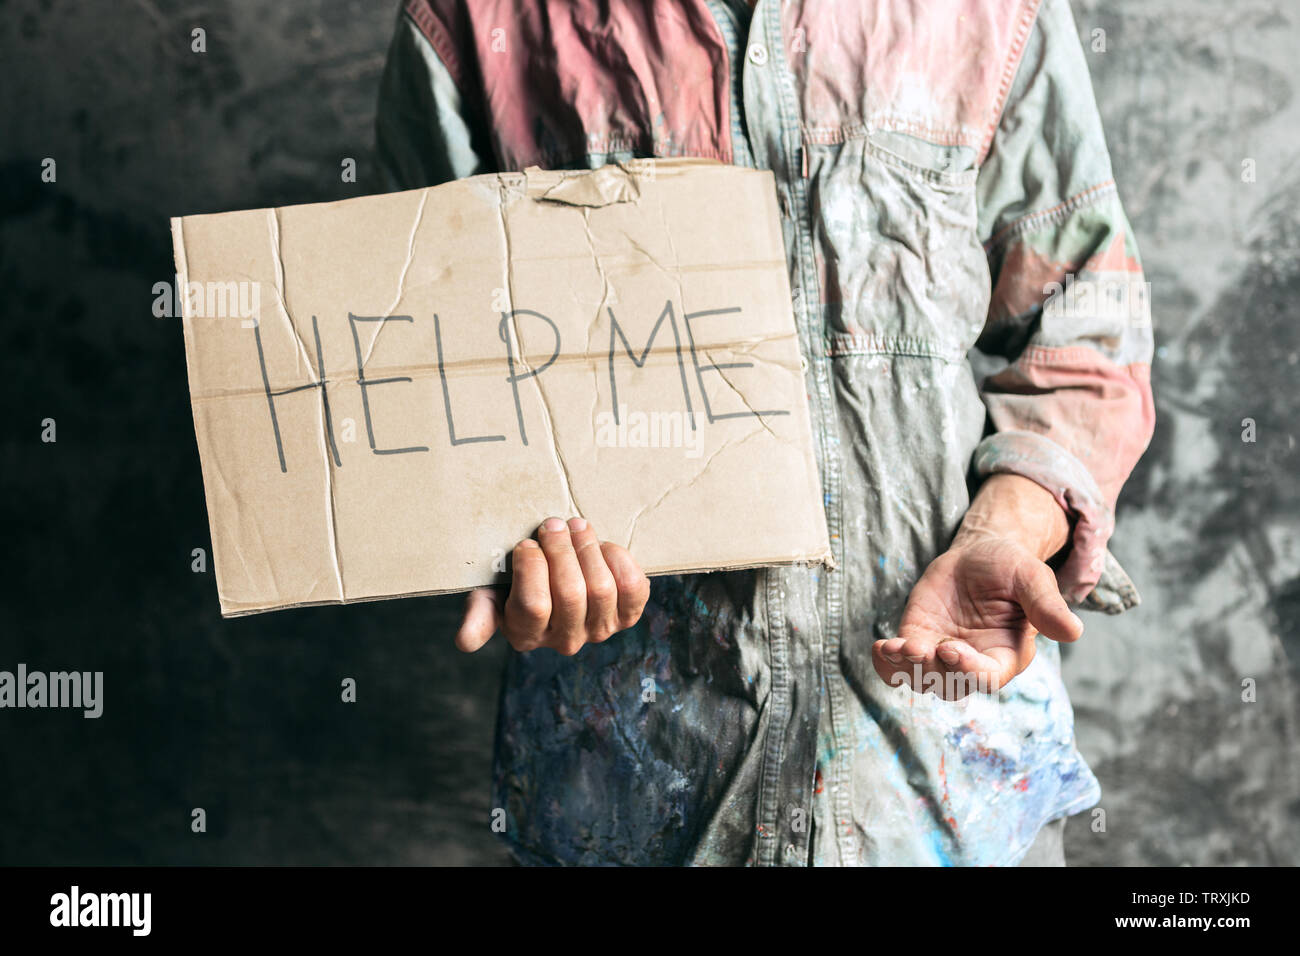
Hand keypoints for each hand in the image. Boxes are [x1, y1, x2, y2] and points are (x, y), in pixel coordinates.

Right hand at [454, 516, 649, 655]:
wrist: (559, 579)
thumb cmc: (518, 583)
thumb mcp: (492, 595)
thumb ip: (480, 613)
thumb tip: (464, 641)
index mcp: (526, 634)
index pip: (533, 605)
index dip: (531, 567)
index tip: (526, 543)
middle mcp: (565, 640)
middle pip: (570, 594)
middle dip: (561, 550)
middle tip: (552, 524)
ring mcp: (599, 629)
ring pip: (601, 588)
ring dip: (588, 549)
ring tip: (576, 526)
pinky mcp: (628, 615)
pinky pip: (632, 587)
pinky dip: (619, 560)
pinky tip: (602, 546)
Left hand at [871, 474, 1082, 698]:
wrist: (978, 554)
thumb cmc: (1011, 567)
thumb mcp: (1031, 578)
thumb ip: (1046, 606)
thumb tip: (1074, 632)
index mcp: (1006, 656)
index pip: (987, 678)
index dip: (968, 671)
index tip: (950, 649)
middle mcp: (973, 663)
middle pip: (951, 685)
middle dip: (931, 671)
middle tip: (917, 648)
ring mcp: (942, 654)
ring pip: (921, 678)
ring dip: (904, 668)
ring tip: (892, 647)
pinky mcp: (918, 641)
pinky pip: (899, 664)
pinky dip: (886, 663)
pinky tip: (879, 648)